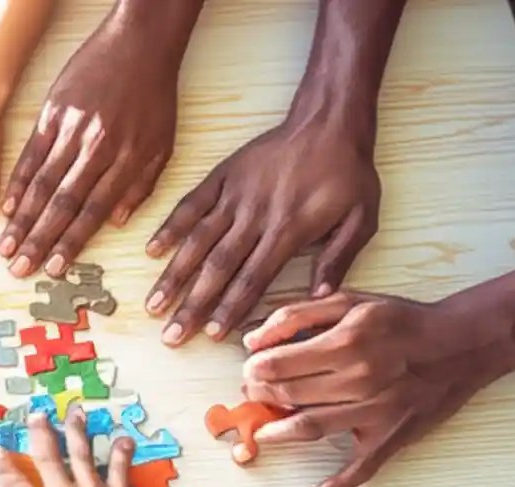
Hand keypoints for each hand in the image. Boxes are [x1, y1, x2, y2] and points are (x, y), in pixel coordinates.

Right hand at [0, 11, 182, 277]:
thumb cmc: (154, 96)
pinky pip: (31, 154)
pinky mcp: (52, 112)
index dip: (70, 243)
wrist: (138, 42)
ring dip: (22, 219)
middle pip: (62, 204)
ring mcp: (71, 129)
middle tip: (19, 269)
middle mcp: (96, 148)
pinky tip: (5, 206)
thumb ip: (141, 186)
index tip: (53, 268)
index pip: (93, 211)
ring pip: (42, 183)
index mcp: (126, 160)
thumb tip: (115, 222)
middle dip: (39, 240)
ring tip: (5, 246)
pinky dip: (17, 182)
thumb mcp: (164, 144)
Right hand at [146, 119, 380, 345]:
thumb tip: (318, 297)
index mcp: (288, 230)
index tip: (210, 335)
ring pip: (198, 240)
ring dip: (174, 275)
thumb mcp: (362, 218)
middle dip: (192, 304)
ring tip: (154, 304)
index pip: (252, 279)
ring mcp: (235, 195)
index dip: (229, 309)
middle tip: (171, 334)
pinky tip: (152, 251)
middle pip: (217, 267)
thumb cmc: (347, 174)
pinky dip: (170, 227)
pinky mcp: (223, 177)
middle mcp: (255, 216)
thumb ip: (339, 258)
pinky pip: (191, 204)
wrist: (329, 122)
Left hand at [241, 292, 510, 486]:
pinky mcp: (392, 437)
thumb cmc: (400, 321)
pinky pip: (360, 470)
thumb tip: (252, 341)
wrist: (462, 344)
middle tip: (253, 394)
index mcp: (347, 341)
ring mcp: (376, 412)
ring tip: (262, 430)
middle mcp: (360, 378)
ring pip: (309, 427)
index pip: (278, 365)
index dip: (254, 370)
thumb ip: (296, 315)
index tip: (249, 370)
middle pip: (288, 395)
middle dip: (259, 396)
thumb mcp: (350, 302)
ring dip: (276, 432)